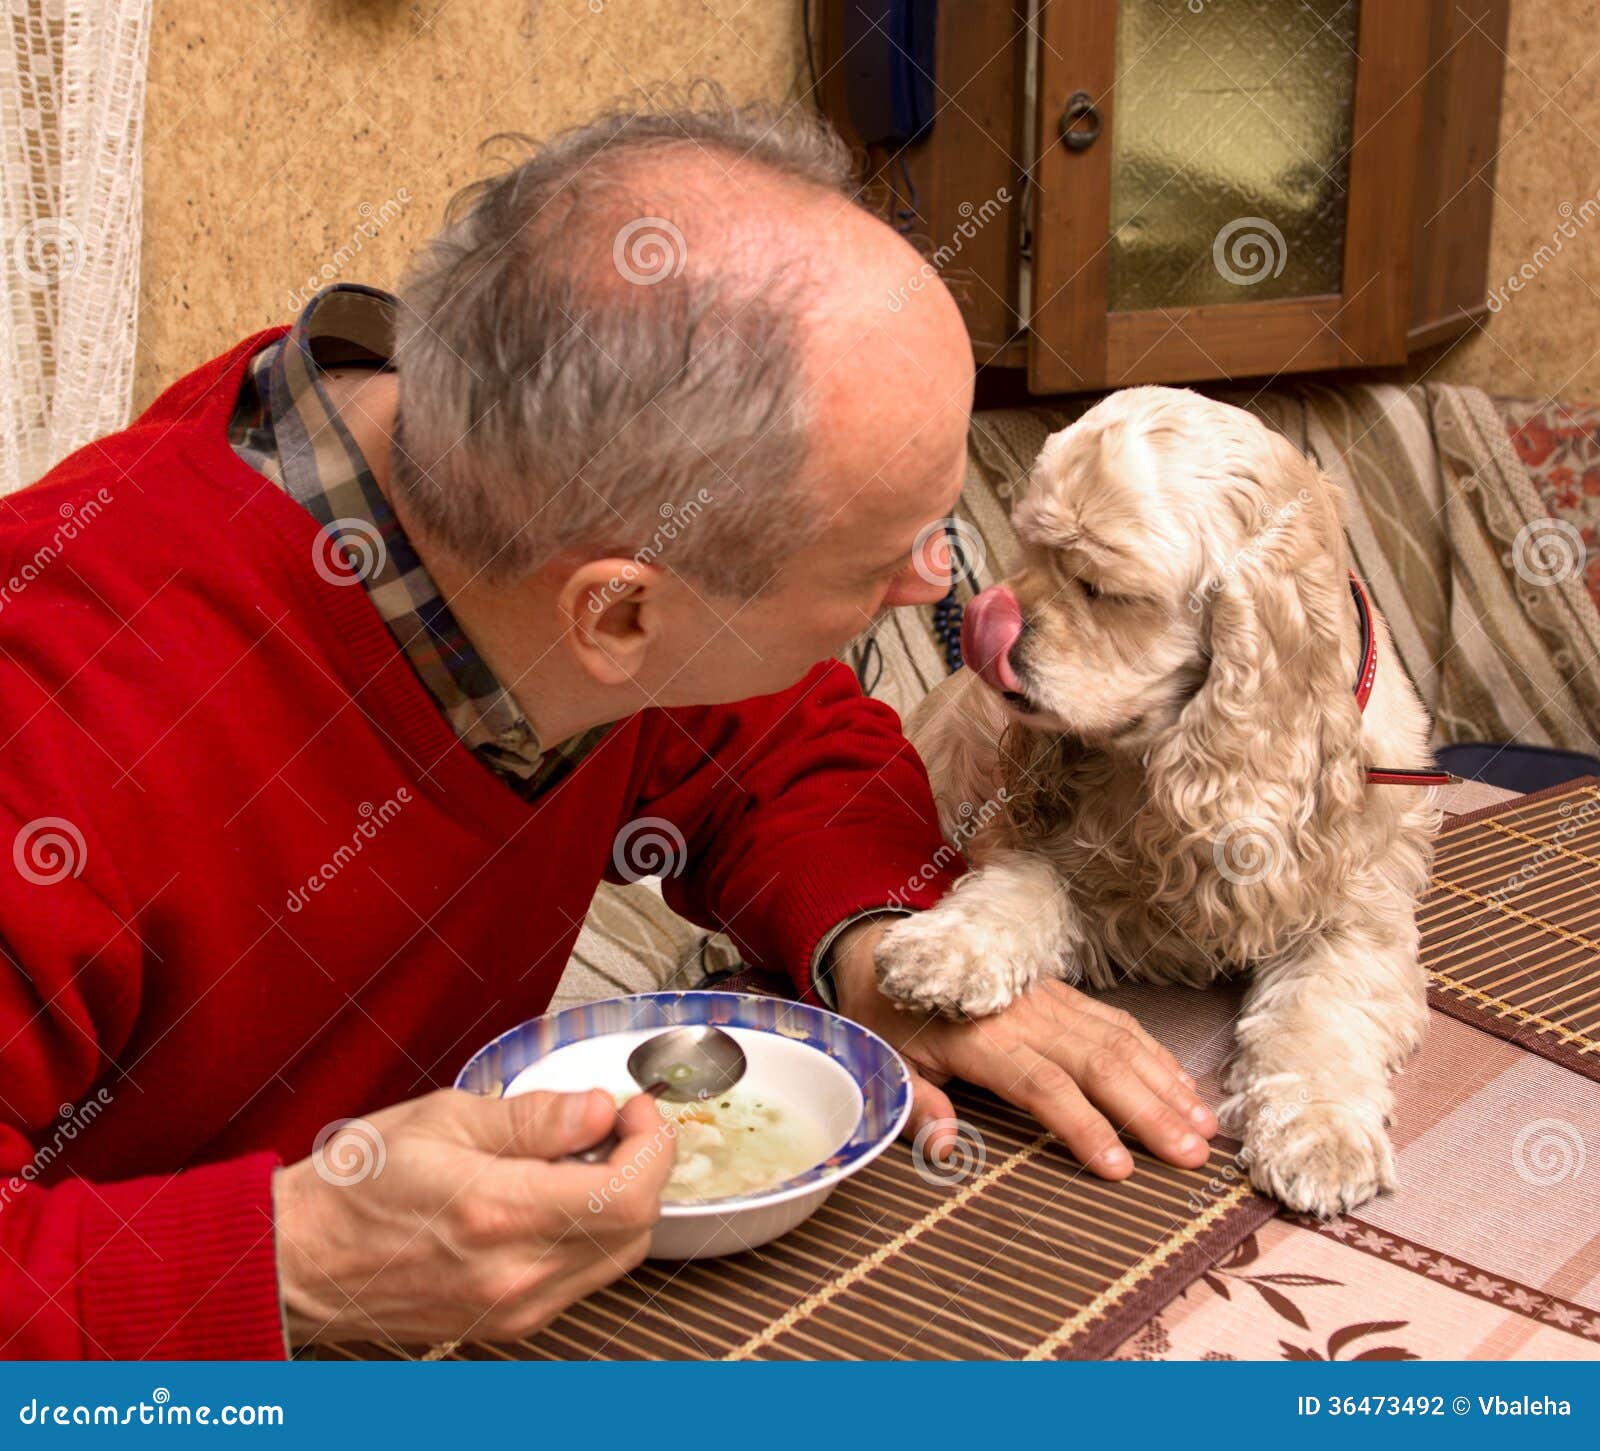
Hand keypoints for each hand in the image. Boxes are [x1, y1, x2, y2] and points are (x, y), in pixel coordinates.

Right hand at [274, 1087, 673, 1345]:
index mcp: (498, 1213)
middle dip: (644, 1167)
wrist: (300, 1257)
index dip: (653, 1143)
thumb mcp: (445, 1118)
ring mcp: (514, 1309)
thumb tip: (600, 1109)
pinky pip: (583, 1278)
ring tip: (581, 1157)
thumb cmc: (356, 1184)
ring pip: (617, 1257)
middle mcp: (515, 1274)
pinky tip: (557, 1198)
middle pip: (637, 1229)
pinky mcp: (508, 1324)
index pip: (629, 1193)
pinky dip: (592, 1233)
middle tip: (615, 1125)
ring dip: (622, 1202)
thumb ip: (534, 1118)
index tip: (635, 1109)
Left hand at [831, 920, 1216, 1176]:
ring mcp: (1047, 1000)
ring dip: (1164, 1083)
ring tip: (1204, 1127)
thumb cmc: (889, 1018)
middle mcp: (1025, 1016)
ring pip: (1117, 1040)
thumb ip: (916, 1107)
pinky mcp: (1059, 991)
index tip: (1121, 1167)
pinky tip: (1183, 1084)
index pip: (1043, 1087)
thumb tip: (947, 1150)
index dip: (1084, 1126)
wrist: (887, 949)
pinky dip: (1154, 1052)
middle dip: (1149, 1111)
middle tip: (1191, 1156)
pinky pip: (1115, 1020)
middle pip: (1098, 1064)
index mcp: (981, 1040)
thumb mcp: (886, 1065)